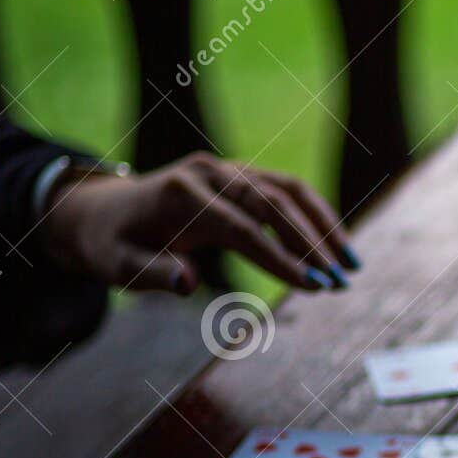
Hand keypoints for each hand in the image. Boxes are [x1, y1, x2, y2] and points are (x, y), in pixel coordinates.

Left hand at [41, 152, 358, 293]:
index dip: (280, 258)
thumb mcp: (119, 265)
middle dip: (312, 244)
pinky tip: (337, 248)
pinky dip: (316, 217)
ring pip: (289, 191)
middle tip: (341, 282)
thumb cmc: (114, 245)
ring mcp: (228, 170)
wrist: (105, 211)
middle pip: (274, 203)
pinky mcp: (242, 177)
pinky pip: (287, 192)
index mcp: (181, 194)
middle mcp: (209, 173)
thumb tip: (187, 283)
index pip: (242, 228)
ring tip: (353, 265)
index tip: (312, 286)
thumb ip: (152, 274)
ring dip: (325, 226)